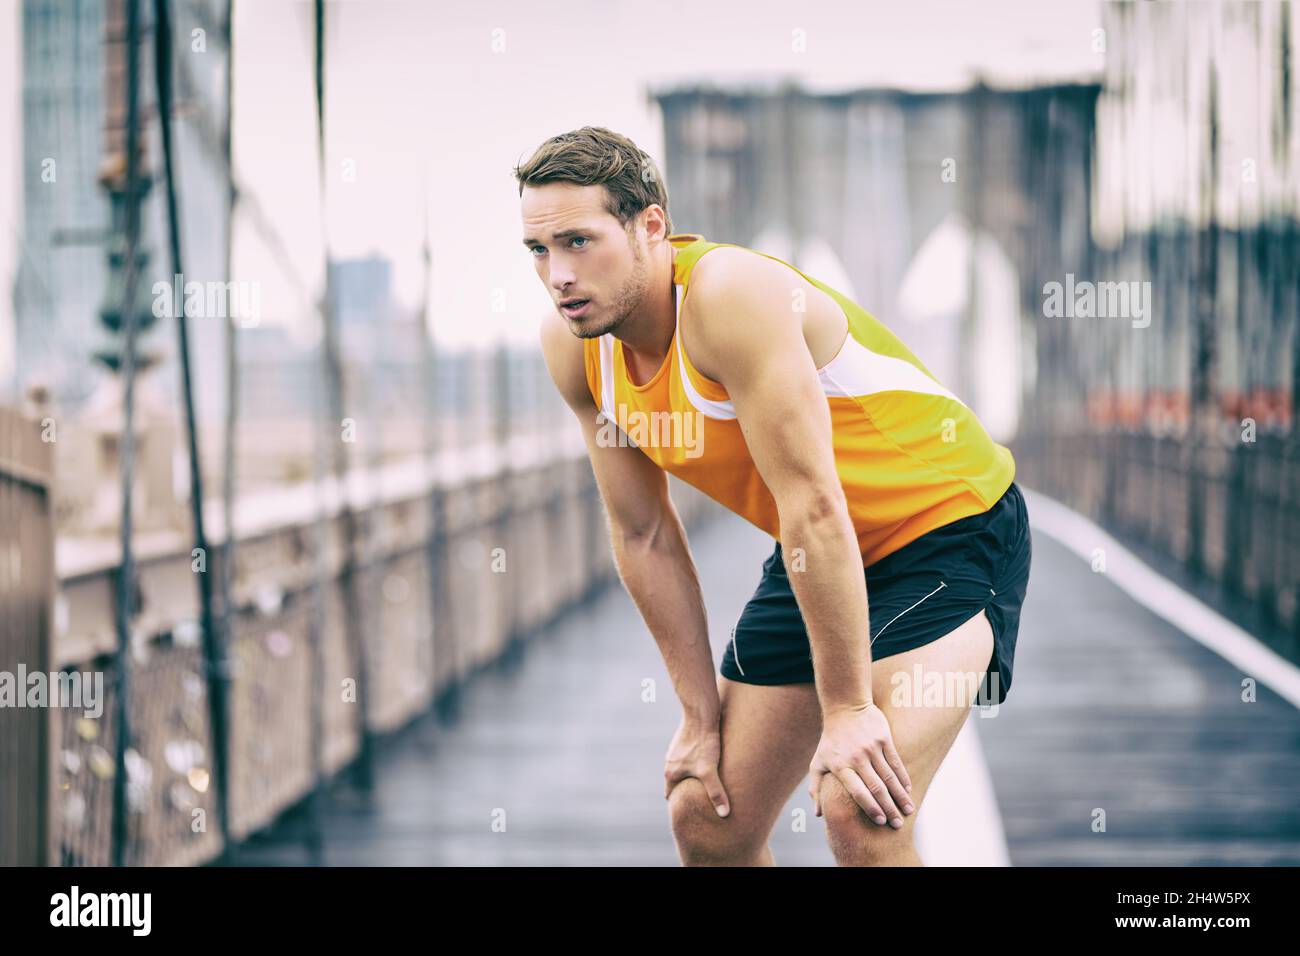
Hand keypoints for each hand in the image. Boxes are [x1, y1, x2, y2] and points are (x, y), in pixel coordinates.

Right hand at [663, 717, 730, 817]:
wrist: (701, 714)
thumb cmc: (704, 742)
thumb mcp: (710, 771)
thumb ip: (716, 793)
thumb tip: (724, 815)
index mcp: (670, 774)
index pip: (671, 796)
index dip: (681, 803)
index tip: (691, 809)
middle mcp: (669, 762)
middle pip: (677, 783)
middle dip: (687, 789)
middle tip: (701, 797)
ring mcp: (675, 751)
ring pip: (683, 769)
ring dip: (692, 775)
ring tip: (707, 780)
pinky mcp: (684, 741)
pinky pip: (688, 757)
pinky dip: (695, 762)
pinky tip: (708, 761)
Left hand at [807, 702, 913, 826]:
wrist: (845, 707)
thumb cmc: (830, 739)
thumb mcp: (818, 762)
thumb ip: (816, 787)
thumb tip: (817, 813)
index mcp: (840, 766)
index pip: (857, 792)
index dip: (870, 808)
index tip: (880, 821)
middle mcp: (857, 758)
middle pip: (876, 788)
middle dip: (889, 808)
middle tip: (897, 824)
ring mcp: (871, 748)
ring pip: (889, 777)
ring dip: (900, 796)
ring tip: (908, 810)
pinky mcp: (884, 739)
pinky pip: (896, 762)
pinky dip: (903, 778)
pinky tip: (907, 790)